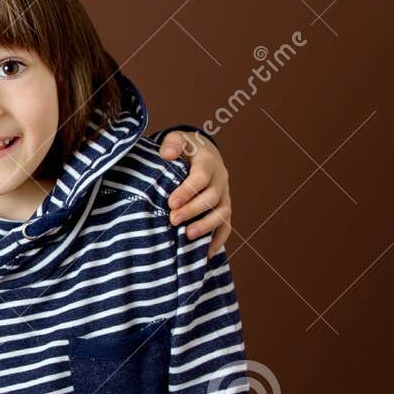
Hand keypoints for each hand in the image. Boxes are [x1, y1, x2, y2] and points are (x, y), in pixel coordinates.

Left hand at [160, 131, 231, 258]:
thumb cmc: (185, 148)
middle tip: (173, 219)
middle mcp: (220, 179)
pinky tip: (205, 254)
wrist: (202, 153)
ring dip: (206, 227)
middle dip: (192, 211)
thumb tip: (167, 154)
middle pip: (211, 198)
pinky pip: (226, 226)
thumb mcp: (177, 139)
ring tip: (187, 236)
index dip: (187, 191)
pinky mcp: (223, 208)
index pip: (201, 178)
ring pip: (222, 213)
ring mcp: (224, 196)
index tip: (171, 203)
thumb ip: (172, 143)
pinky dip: (218, 241)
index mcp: (208, 162)